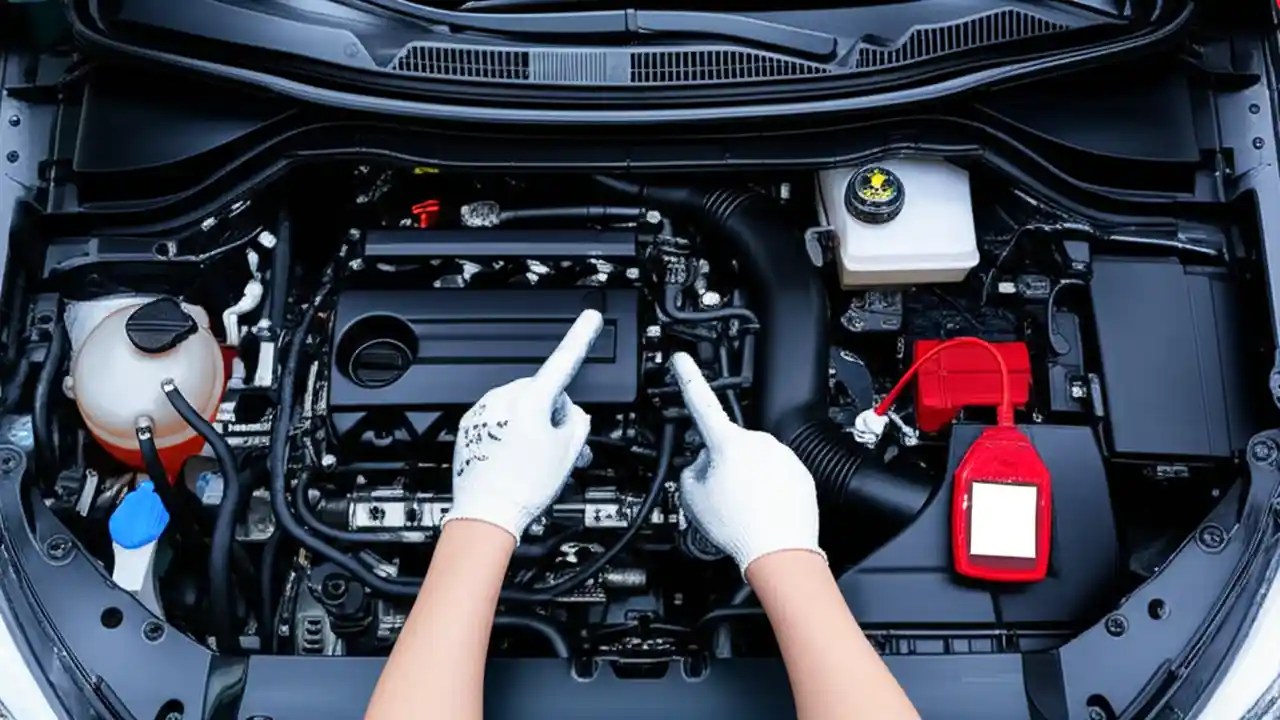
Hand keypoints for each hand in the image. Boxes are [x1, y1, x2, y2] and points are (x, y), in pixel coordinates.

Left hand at [443, 310, 602, 541]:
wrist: (486, 514)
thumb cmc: (523, 487)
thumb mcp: (567, 452)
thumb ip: (577, 421)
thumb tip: (572, 413)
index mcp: (530, 401)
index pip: (564, 362)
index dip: (581, 338)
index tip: (590, 318)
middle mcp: (503, 400)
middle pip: (540, 392)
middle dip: (551, 413)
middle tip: (554, 447)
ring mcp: (483, 413)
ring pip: (519, 407)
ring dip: (529, 425)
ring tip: (531, 460)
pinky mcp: (470, 426)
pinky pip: (498, 420)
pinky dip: (509, 435)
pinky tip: (513, 460)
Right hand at [670, 352, 823, 571]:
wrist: (779, 551)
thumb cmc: (739, 527)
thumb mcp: (692, 498)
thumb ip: (690, 470)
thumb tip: (700, 464)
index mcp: (727, 442)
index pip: (701, 402)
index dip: (688, 377)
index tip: (682, 359)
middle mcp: (758, 442)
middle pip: (730, 445)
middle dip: (723, 463)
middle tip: (721, 495)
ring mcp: (782, 455)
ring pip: (755, 461)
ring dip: (747, 478)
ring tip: (745, 508)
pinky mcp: (800, 472)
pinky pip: (777, 475)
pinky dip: (769, 490)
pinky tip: (763, 510)